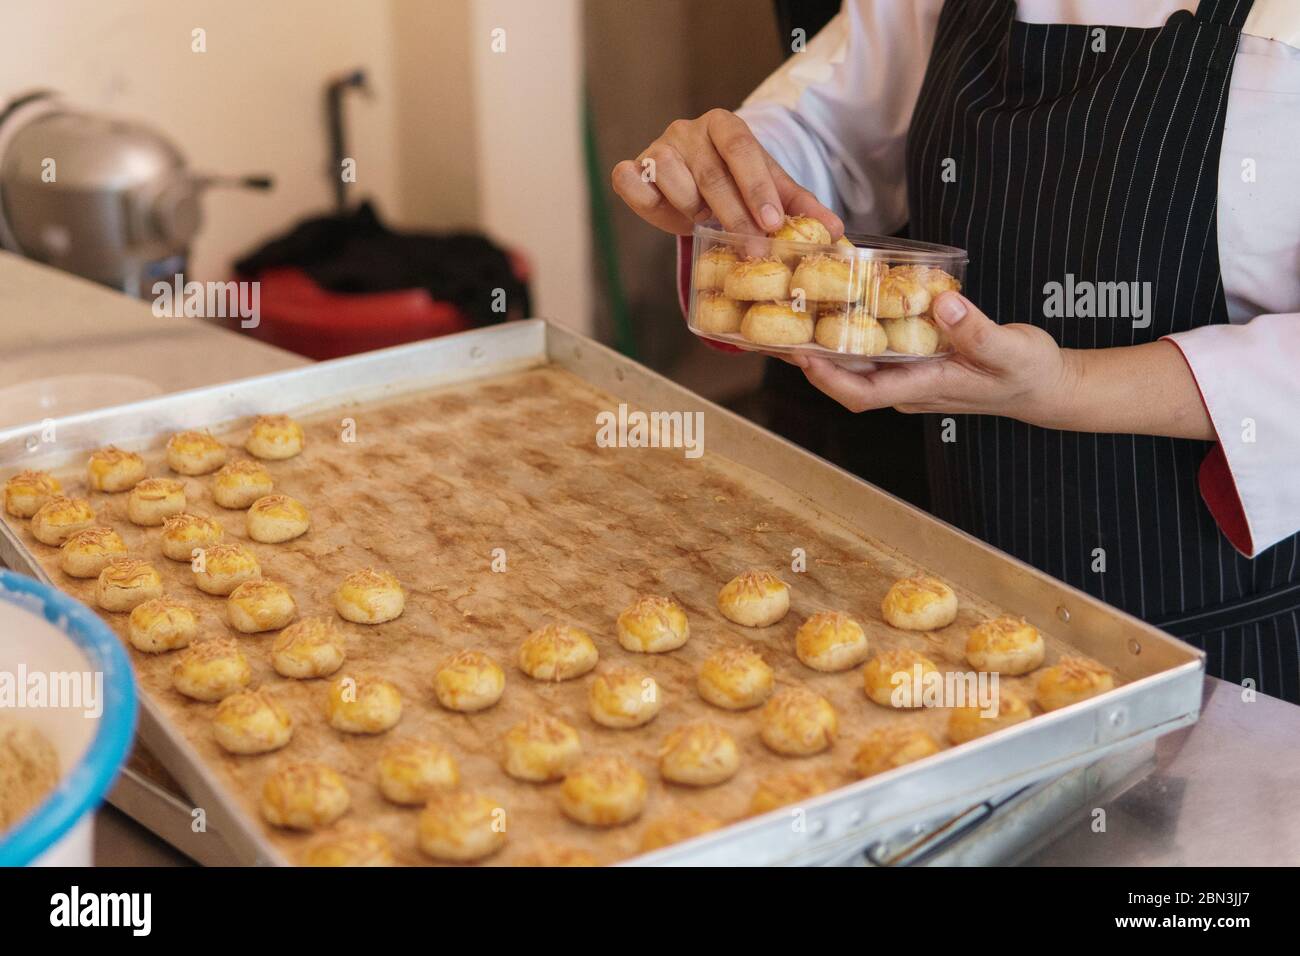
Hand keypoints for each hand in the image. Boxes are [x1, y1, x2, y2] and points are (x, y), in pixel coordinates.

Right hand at [611, 109, 841, 237]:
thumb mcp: (770, 192)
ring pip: (672, 179)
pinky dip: (644, 199)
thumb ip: (800, 208)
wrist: (694, 186)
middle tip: (754, 251)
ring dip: (692, 210)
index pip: (743, 149)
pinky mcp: (633, 168)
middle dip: (735, 217)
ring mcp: (658, 147)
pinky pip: (631, 181)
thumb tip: (836, 231)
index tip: (774, 225)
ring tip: (704, 222)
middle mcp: (689, 130)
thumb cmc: (735, 186)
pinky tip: (664, 211)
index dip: (758, 188)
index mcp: (725, 125)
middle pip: (712, 174)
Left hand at [792, 292, 1081, 429]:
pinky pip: (874, 352)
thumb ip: (977, 330)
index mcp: (925, 388)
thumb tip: (940, 303)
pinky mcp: (916, 363)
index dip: (828, 379)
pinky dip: (853, 333)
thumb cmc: (1030, 371)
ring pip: (856, 365)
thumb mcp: (1011, 348)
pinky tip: (840, 305)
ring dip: (825, 344)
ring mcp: (910, 377)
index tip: (803, 355)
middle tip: (776, 325)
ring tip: (795, 311)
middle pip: (846, 379)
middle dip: (809, 357)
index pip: (862, 394)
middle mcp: (908, 387)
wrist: (1046, 386)